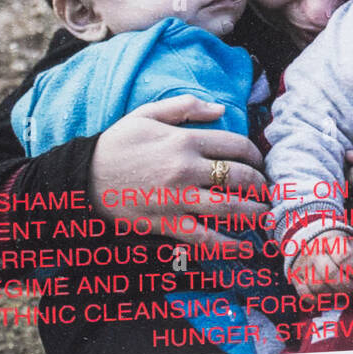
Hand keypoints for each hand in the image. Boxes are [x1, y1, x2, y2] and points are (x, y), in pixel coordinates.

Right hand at [87, 95, 267, 248]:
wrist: (84, 176)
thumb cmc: (118, 142)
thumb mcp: (149, 113)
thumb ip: (187, 106)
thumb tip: (221, 108)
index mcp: (185, 140)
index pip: (236, 146)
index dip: (256, 154)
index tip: (261, 161)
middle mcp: (187, 169)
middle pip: (240, 177)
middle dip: (261, 184)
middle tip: (267, 189)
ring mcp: (178, 199)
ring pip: (229, 208)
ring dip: (254, 212)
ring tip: (266, 214)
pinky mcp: (168, 224)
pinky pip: (205, 237)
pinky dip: (228, 245)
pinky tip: (244, 247)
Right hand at [289, 230, 352, 297]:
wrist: (312, 242)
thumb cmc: (337, 247)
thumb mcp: (351, 246)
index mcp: (330, 241)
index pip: (343, 257)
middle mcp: (314, 252)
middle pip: (330, 274)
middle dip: (348, 286)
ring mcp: (303, 266)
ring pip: (318, 286)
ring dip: (336, 295)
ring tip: (346, 295)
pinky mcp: (296, 278)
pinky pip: (305, 295)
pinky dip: (318, 300)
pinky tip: (330, 298)